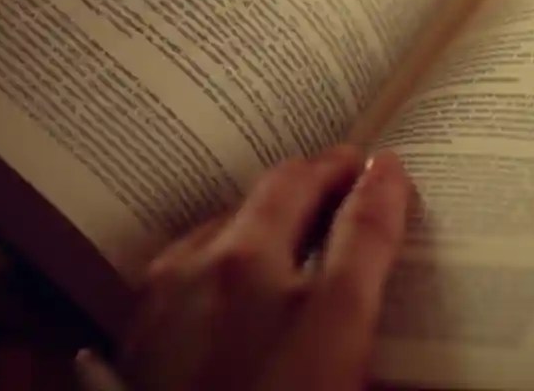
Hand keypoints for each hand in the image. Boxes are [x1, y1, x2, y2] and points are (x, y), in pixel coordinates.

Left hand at [91, 147, 412, 390]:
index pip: (365, 220)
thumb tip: (372, 267)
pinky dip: (224, 237)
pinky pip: (193, 246)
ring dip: (272, 200)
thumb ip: (358, 306)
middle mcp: (245, 273)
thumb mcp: (336, 366)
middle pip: (292, 186)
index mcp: (313, 305)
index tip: (388, 169)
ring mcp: (185, 284)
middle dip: (325, 170)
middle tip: (346, 167)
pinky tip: (231, 255)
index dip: (382, 187)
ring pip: (237, 209)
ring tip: (293, 207)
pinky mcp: (144, 308)